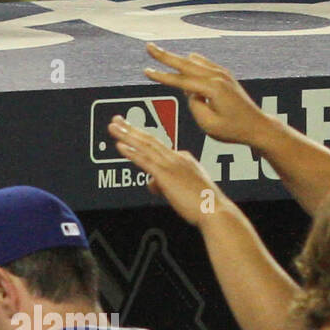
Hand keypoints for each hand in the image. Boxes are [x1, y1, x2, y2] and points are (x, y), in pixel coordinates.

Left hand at [109, 116, 224, 226]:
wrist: (215, 209)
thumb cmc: (203, 203)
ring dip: (127, 134)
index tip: (128, 133)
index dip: (141, 139)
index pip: (158, 149)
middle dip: (131, 128)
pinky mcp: (165, 174)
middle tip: (117, 119)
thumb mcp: (184, 189)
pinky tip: (120, 145)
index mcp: (183, 158)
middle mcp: (177, 156)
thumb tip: (152, 183)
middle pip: (149, 139)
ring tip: (114, 126)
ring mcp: (171, 164)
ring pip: (145, 145)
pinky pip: (144, 160)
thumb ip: (166, 183)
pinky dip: (131, 152)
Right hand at [141, 42, 275, 148]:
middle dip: (165, 56)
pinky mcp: (226, 76)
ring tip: (161, 53)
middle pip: (186, 63)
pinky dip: (193, 62)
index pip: (181, 80)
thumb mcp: (208, 124)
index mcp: (213, 89)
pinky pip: (205, 64)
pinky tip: (187, 59)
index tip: (146, 70)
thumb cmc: (233, 129)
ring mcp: (223, 74)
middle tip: (149, 47)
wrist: (256, 126)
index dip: (162, 76)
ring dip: (177, 58)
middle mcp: (218, 77)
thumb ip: (194, 105)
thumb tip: (189, 91)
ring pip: (195, 61)